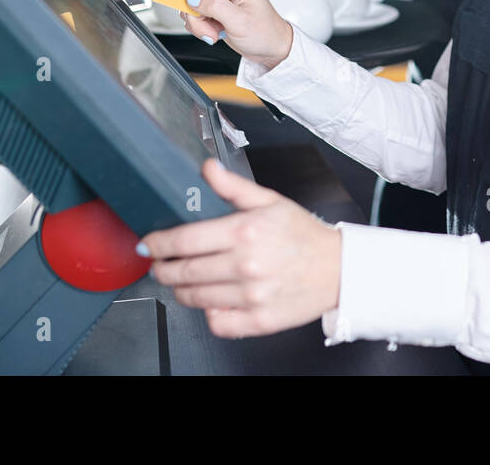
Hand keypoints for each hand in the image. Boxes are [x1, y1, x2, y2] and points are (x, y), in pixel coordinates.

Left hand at [139, 159, 341, 338]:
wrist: (338, 269)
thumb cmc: (304, 235)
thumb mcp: (270, 201)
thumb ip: (233, 187)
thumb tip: (207, 168)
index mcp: (245, 231)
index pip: (183, 240)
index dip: (158, 244)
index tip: (150, 245)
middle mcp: (246, 265)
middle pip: (182, 272)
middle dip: (162, 269)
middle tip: (161, 265)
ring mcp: (251, 296)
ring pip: (193, 298)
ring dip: (181, 290)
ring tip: (185, 280)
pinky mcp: (258, 320)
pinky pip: (216, 322)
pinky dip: (209, 313)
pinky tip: (215, 300)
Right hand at [183, 0, 293, 69]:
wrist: (271, 49)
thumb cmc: (266, 32)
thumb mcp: (240, 20)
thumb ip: (215, 6)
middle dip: (193, 9)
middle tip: (204, 22)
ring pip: (189, 3)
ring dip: (197, 22)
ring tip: (214, 32)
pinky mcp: (212, 10)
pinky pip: (193, 15)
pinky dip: (199, 27)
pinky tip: (214, 33)